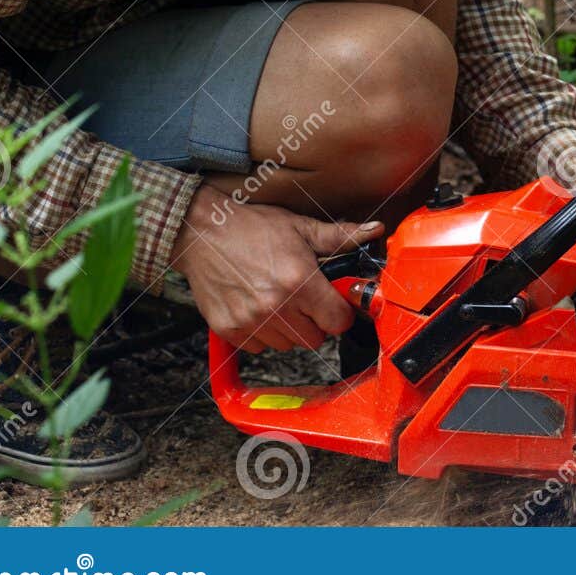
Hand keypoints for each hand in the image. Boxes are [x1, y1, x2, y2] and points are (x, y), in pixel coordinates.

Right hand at [171, 183, 386, 353]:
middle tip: (305, 298)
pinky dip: (264, 334)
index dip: (339, 312)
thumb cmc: (252, 228)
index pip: (338, 322)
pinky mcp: (229, 330)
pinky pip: (260, 348)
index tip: (332, 302)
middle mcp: (276, 306)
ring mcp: (250, 321)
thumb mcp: (300, 227)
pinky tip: (259, 308)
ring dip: (290, 329)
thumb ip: (340, 236)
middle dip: (316, 321)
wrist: (200, 233)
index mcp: (300, 281)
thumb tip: (374, 230)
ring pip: (288, 346)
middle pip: (315, 339)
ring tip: (280, 300)